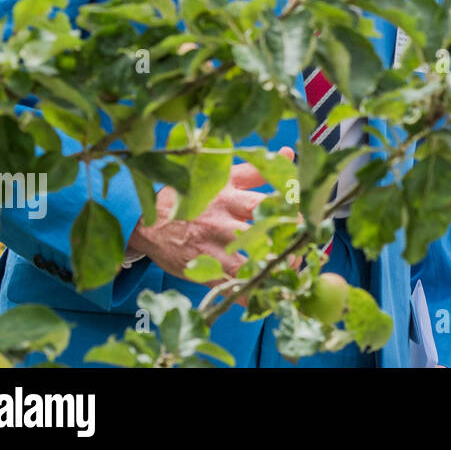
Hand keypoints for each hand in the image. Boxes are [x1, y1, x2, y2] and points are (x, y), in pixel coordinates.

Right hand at [128, 148, 297, 289]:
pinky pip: (228, 288)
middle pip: (262, 240)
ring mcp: (210, 251)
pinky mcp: (200, 272)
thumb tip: (288, 154)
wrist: (146, 220)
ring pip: (247, 267)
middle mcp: (222, 225)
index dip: (291, 217)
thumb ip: (257, 171)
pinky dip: (247, 295)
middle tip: (296, 254)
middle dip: (284, 250)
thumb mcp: (222, 178)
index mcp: (230, 200)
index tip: (304, 224)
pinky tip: (261, 294)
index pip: (267, 207)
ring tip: (284, 274)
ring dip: (269, 273)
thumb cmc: (192, 196)